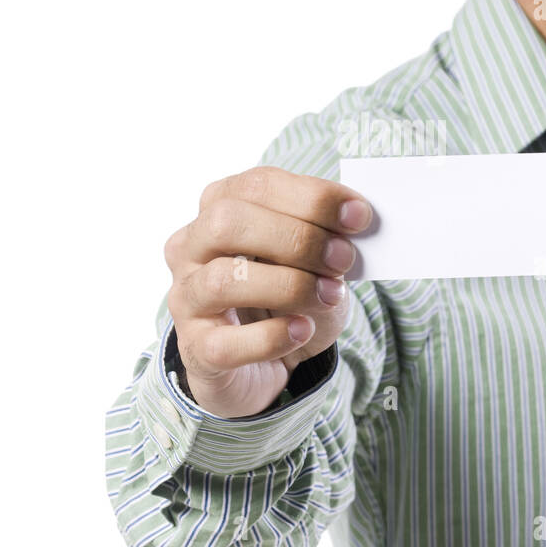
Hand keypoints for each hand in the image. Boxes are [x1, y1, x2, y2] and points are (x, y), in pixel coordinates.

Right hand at [163, 166, 371, 418]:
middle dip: (296, 237)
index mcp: (217, 208)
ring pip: (224, 280)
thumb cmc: (287, 297)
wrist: (265, 360)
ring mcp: (187, 298)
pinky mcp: (197, 349)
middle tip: (343, 258)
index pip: (256, 186)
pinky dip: (272, 336)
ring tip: (331, 294)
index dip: (312, 198)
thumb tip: (355, 217)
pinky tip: (303, 330)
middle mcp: (190, 248)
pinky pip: (228, 342)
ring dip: (289, 285)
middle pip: (228, 222)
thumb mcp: (310, 257)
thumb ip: (324, 234)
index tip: (359, 216)